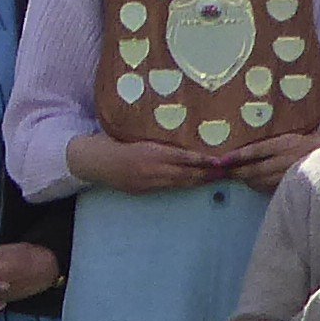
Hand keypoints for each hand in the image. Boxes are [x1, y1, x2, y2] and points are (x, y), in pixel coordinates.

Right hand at [67, 131, 223, 194]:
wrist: (91, 162)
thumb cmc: (110, 140)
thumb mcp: (133, 132)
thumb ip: (155, 135)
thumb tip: (178, 130)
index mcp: (150, 153)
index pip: (182, 157)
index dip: (202, 160)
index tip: (220, 159)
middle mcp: (152, 170)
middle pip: (186, 174)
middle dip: (208, 174)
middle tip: (229, 171)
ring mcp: (148, 183)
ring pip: (180, 183)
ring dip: (200, 181)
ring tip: (218, 178)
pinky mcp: (145, 190)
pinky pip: (169, 188)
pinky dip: (185, 184)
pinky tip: (195, 182)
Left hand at [217, 128, 319, 193]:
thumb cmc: (308, 142)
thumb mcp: (290, 136)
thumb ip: (271, 142)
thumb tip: (246, 149)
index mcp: (285, 143)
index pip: (256, 150)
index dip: (237, 156)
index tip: (221, 160)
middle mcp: (286, 159)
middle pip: (255, 169)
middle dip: (236, 172)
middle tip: (221, 173)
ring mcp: (289, 174)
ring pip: (260, 181)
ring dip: (245, 180)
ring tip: (233, 177)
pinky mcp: (291, 185)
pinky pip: (269, 188)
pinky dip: (258, 185)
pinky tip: (252, 183)